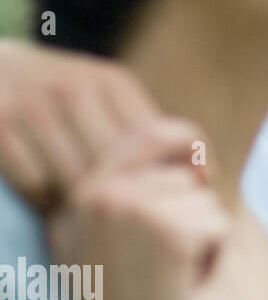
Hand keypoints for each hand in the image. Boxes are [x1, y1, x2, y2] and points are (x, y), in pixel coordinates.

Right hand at [0, 40, 176, 210]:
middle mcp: (75, 87)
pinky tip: (48, 203)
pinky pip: (37, 185)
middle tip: (132, 218)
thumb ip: (139, 126)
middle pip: (119, 164)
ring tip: (90, 215)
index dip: (175, 173)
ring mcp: (34, 107)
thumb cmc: (55, 95)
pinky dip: (44, 202)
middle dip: (129, 195)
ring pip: (78, 180)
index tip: (186, 197)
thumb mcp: (99, 94)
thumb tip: (201, 173)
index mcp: (110, 81)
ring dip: (84, 205)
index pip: (158, 137)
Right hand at [47, 118, 230, 299]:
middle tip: (169, 254)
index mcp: (88, 188)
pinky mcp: (171, 235)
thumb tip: (199, 157)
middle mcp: (108, 192)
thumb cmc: (124, 297)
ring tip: (170, 272)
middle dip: (196, 211)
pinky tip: (184, 281)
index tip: (203, 171)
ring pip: (207, 201)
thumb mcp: (112, 233)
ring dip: (204, 238)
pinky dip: (214, 256)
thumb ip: (138, 189)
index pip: (150, 130)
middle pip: (188, 175)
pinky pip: (220, 225)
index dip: (188, 141)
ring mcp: (138, 210)